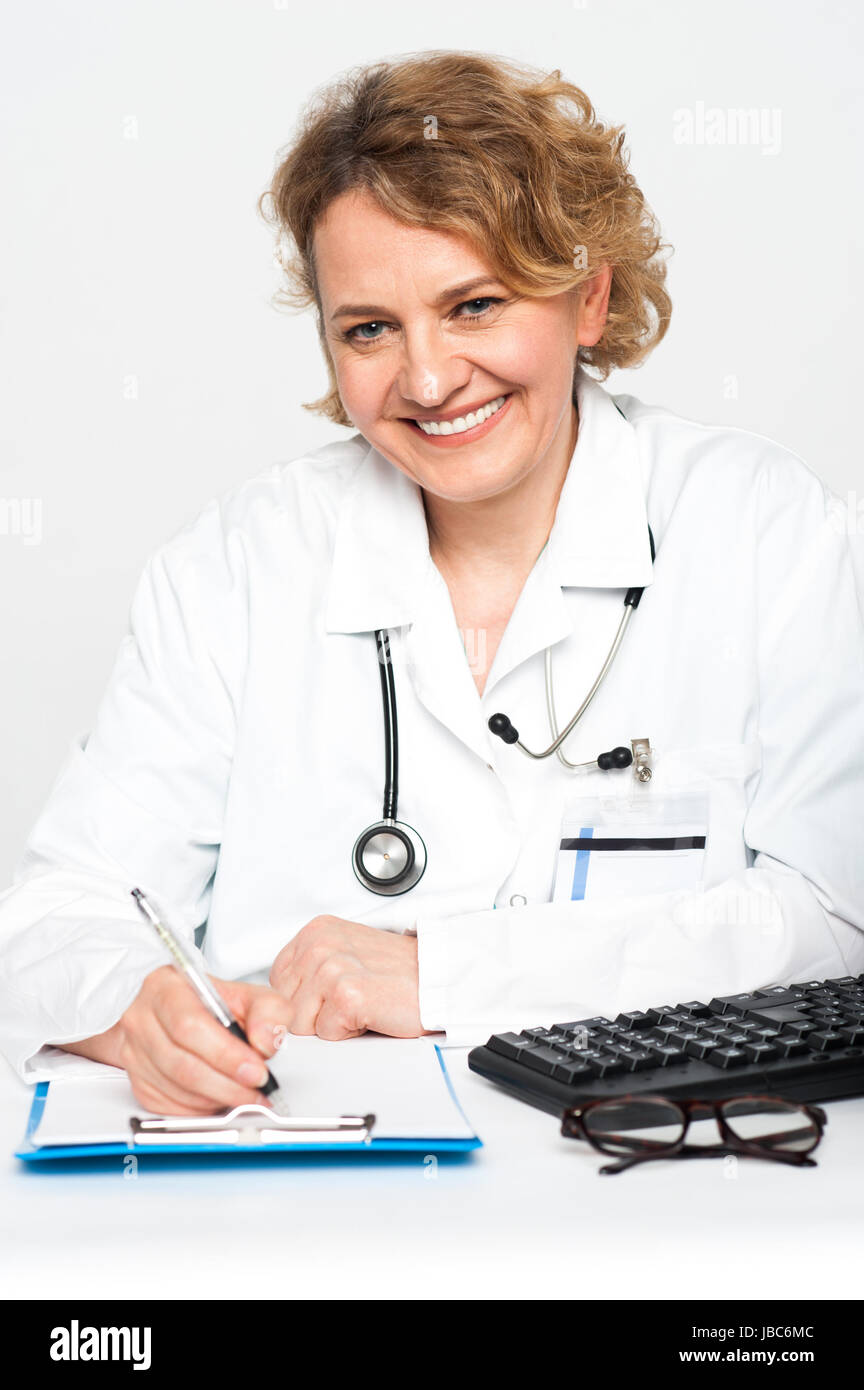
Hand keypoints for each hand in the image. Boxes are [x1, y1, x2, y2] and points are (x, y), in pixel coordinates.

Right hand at [64, 964, 295, 1114]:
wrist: (179, 1008)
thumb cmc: (210, 1002)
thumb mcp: (248, 994)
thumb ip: (269, 1011)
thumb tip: (266, 1042)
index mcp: (165, 988)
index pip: (190, 1026)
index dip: (226, 1054)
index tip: (256, 1069)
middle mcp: (142, 1019)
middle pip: (182, 1064)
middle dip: (227, 1084)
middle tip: (256, 1089)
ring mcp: (133, 1052)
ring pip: (176, 1089)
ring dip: (216, 1098)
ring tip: (244, 1095)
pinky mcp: (136, 1080)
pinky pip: (168, 1105)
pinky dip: (199, 1108)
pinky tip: (219, 1097)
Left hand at [269, 915, 430, 1039]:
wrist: (439, 978)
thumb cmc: (398, 973)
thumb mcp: (344, 955)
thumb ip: (309, 972)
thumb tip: (280, 1005)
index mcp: (315, 932)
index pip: (276, 983)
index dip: (302, 1001)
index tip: (329, 997)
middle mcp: (319, 944)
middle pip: (285, 1006)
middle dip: (315, 1015)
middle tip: (351, 1000)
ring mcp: (331, 968)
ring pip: (302, 1024)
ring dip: (333, 1025)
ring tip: (362, 1005)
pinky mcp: (346, 995)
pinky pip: (327, 1035)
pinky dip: (351, 1033)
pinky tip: (371, 1012)